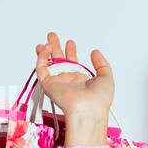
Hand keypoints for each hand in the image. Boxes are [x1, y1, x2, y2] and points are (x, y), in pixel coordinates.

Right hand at [34, 31, 113, 146]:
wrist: (89, 110)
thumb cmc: (99, 99)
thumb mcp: (106, 78)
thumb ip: (101, 64)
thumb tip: (95, 52)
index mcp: (81, 79)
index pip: (73, 63)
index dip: (71, 52)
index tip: (71, 43)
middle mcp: (68, 80)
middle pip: (59, 60)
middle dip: (56, 47)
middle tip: (53, 36)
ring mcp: (58, 82)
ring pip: (48, 64)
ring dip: (45, 51)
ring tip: (46, 40)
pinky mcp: (48, 84)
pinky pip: (41, 69)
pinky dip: (42, 58)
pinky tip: (46, 48)